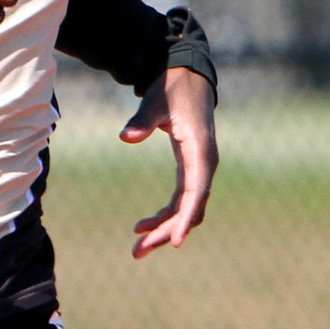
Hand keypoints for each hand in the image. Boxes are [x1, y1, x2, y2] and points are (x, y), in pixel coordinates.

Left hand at [119, 67, 217, 258]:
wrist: (187, 77)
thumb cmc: (172, 88)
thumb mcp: (156, 101)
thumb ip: (142, 119)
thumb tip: (126, 137)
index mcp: (200, 151)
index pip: (196, 191)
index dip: (186, 217)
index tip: (175, 242)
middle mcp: (203, 164)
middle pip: (189, 209)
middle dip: (165, 232)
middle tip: (137, 251)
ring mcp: (198, 169)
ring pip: (185, 210)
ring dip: (163, 229)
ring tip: (137, 249)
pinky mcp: (189, 169)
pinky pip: (180, 201)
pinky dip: (164, 215)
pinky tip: (141, 225)